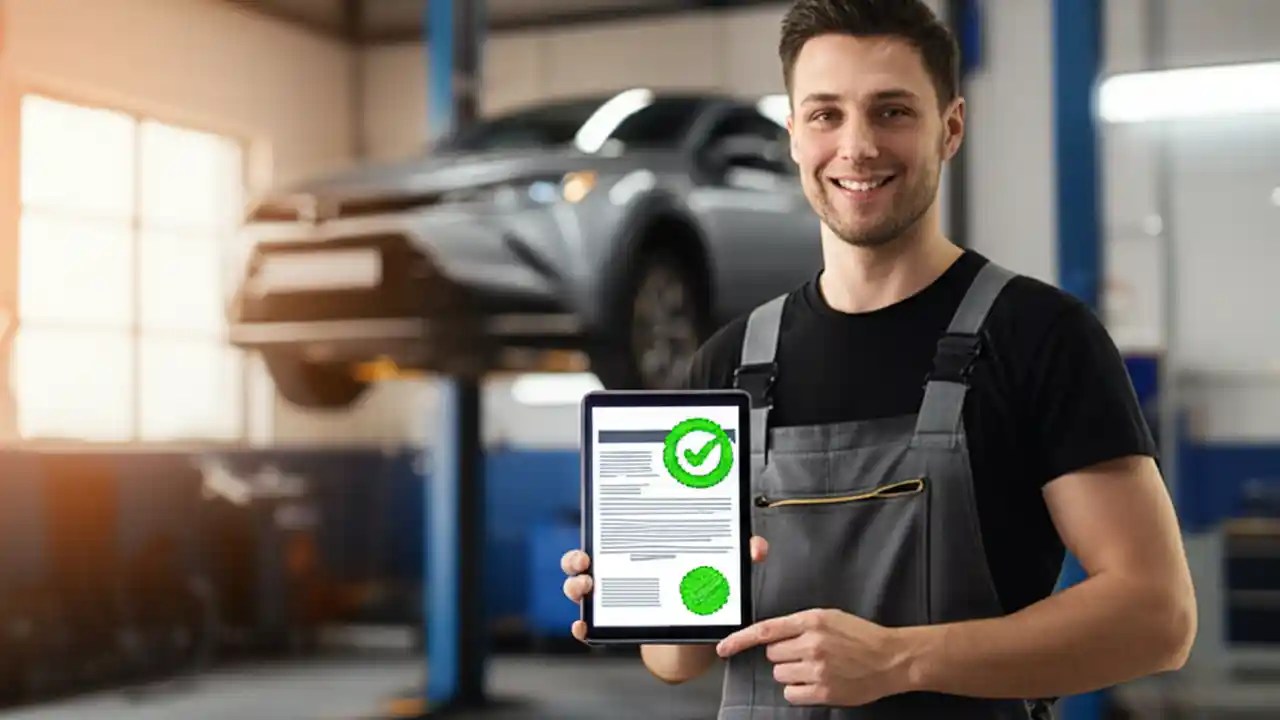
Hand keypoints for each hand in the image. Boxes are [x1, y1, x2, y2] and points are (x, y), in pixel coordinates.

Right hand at [561, 537, 769, 642]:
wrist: (694, 624)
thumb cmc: (699, 585)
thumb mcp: (716, 568)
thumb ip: (737, 555)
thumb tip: (755, 549)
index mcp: (635, 549)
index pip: (607, 535)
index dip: (596, 529)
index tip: (597, 527)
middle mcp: (615, 572)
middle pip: (581, 561)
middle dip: (575, 559)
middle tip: (586, 561)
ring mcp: (611, 599)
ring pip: (579, 590)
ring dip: (575, 587)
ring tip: (587, 588)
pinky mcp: (614, 625)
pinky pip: (590, 628)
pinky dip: (582, 628)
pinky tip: (584, 627)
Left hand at [715, 608, 910, 706]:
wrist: (890, 658)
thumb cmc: (861, 636)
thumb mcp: (829, 617)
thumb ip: (800, 624)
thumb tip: (773, 635)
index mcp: (811, 620)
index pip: (765, 630)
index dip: (739, 640)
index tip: (723, 648)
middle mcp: (812, 644)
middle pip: (772, 654)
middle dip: (784, 655)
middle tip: (806, 653)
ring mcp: (817, 669)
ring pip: (780, 674)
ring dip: (792, 673)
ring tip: (816, 667)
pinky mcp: (824, 691)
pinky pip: (792, 694)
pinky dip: (800, 690)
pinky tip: (817, 682)